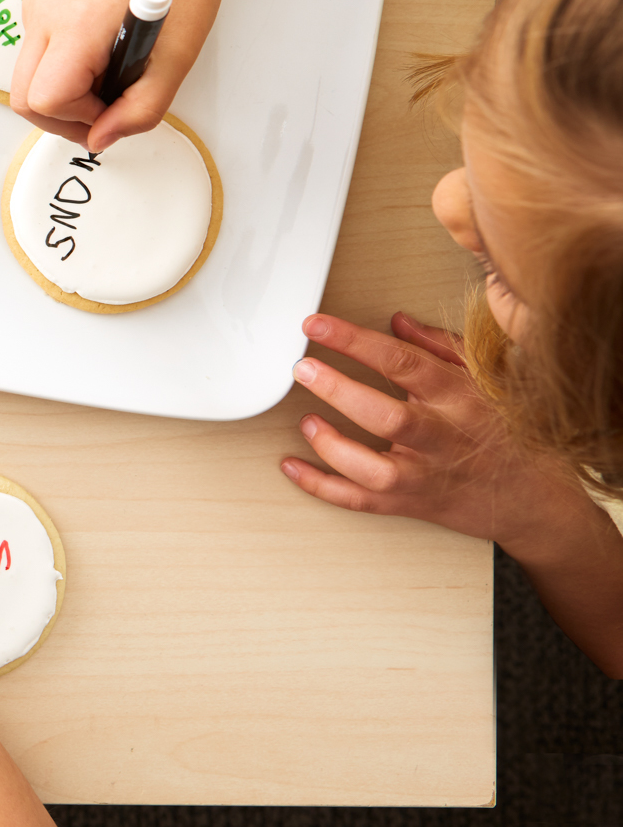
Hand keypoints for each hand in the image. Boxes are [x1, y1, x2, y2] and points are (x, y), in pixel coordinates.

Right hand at [10, 0, 225, 151]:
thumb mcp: (175, 62)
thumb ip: (139, 112)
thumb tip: (100, 140)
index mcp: (78, 22)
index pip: (46, 99)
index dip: (80, 117)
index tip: (115, 106)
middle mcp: (46, 11)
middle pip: (23, 98)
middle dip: (63, 117)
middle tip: (106, 108)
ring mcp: (36, 5)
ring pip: (27, 82)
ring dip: (63, 95)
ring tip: (108, 75)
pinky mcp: (37, 4)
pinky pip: (35, 59)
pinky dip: (62, 72)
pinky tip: (98, 55)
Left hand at [281, 312, 610, 551]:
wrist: (534, 499)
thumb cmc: (503, 430)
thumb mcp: (484, 379)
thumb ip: (439, 347)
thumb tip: (397, 322)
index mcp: (460, 398)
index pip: (403, 363)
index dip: (356, 341)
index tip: (317, 324)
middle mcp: (443, 438)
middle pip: (389, 417)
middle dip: (340, 391)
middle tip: (303, 368)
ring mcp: (425, 476)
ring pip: (374, 469)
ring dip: (334, 446)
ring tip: (307, 421)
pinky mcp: (410, 505)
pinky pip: (360, 501)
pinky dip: (321, 486)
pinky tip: (292, 466)